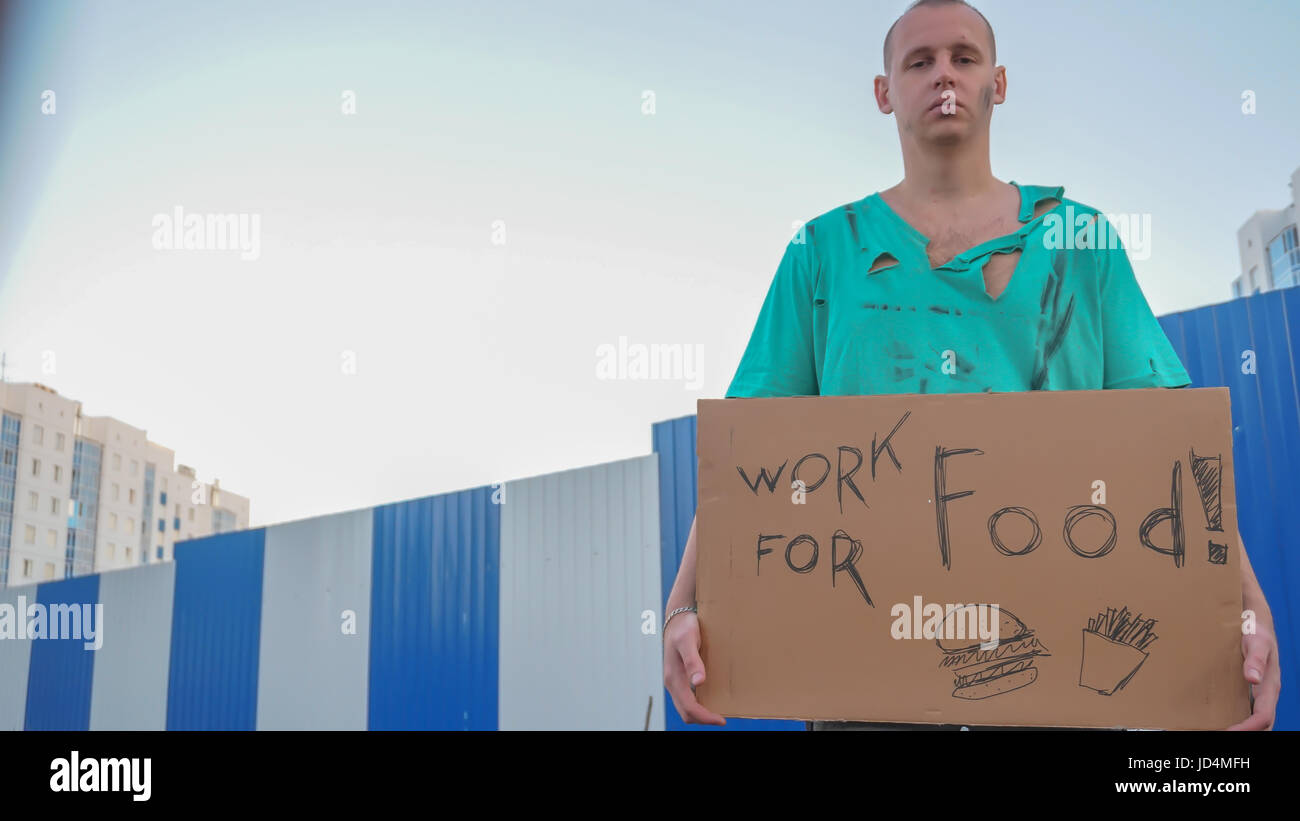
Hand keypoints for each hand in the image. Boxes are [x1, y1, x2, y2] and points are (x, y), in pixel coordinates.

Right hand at [663, 611, 725, 725]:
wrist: (678, 617)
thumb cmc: (684, 627)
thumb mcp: (688, 640)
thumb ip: (693, 661)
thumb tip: (699, 682)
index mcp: (673, 678)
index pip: (688, 707)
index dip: (705, 717)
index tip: (722, 720)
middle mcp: (673, 682)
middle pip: (686, 712)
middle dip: (703, 719)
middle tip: (722, 719)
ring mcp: (676, 681)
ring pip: (686, 706)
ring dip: (701, 713)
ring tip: (719, 710)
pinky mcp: (681, 677)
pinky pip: (688, 697)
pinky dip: (700, 704)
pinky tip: (713, 697)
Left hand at [1226, 617, 1280, 730]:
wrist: (1254, 619)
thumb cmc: (1256, 630)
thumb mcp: (1256, 641)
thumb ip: (1256, 659)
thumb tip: (1253, 679)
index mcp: (1270, 685)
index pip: (1263, 716)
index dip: (1248, 728)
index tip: (1229, 732)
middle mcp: (1265, 691)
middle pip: (1261, 722)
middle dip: (1245, 732)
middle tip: (1218, 734)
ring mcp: (1258, 690)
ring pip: (1254, 716)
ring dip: (1241, 727)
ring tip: (1216, 729)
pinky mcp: (1249, 685)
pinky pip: (1246, 706)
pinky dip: (1236, 716)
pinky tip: (1218, 716)